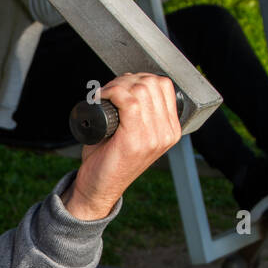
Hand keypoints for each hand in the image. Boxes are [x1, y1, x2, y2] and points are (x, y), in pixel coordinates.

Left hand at [61, 74, 181, 220]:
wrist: (97, 189)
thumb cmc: (109, 159)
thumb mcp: (133, 134)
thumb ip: (139, 113)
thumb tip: (129, 83)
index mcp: (170, 130)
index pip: (164, 87)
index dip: (139, 79)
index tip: (120, 87)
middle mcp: (166, 133)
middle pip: (152, 83)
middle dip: (127, 80)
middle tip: (109, 91)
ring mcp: (153, 137)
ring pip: (141, 89)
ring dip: (117, 85)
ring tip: (104, 95)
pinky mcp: (135, 139)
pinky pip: (128, 100)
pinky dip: (111, 92)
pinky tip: (101, 98)